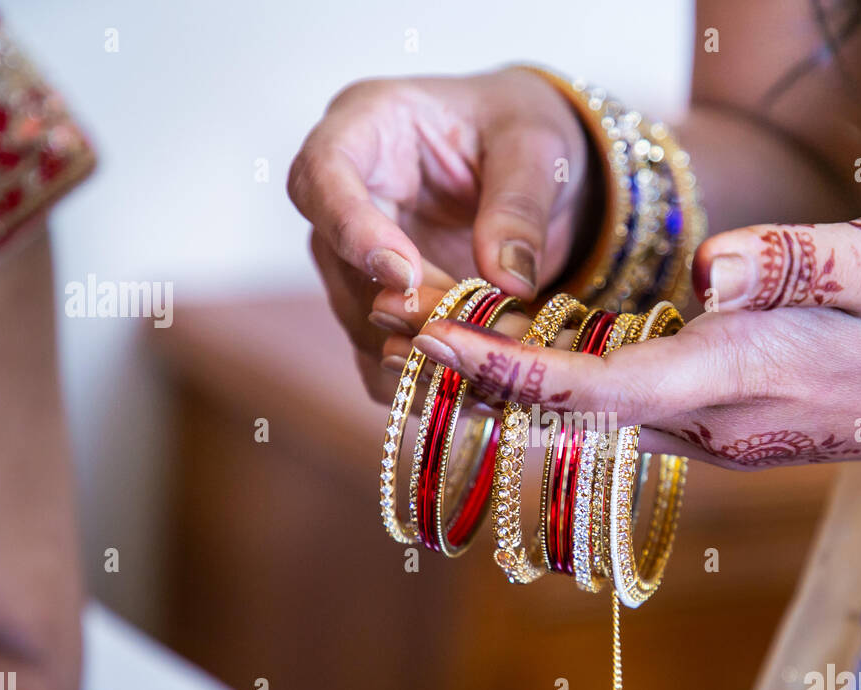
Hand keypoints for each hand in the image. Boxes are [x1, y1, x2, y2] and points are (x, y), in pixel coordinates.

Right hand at [290, 68, 593, 400]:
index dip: (351, 229)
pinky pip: (381, 357)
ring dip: (417, 352)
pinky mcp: (378, 305)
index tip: (401, 273)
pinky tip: (474, 393)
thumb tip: (506, 281)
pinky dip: (424, 381)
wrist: (531, 162)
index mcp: (367, 124)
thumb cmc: (523, 129)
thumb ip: (520, 206)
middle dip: (402, 307)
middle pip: (338, 263)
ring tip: (485, 368)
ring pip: (357, 320)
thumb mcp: (537, 147)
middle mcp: (345, 193)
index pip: (322, 174)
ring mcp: (353, 255)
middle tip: (468, 331)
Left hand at [408, 213, 860, 468]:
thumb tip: (703, 269)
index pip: (598, 389)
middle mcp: (717, 424)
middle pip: (576, 417)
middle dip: (487, 383)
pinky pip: (632, 415)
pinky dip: (571, 391)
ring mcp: (724, 433)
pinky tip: (538, 357)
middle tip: (404, 333)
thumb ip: (787, 264)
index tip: (434, 345)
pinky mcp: (734, 425)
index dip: (509, 373)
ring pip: (598, 421)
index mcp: (741, 378)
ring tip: (446, 339)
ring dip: (520, 390)